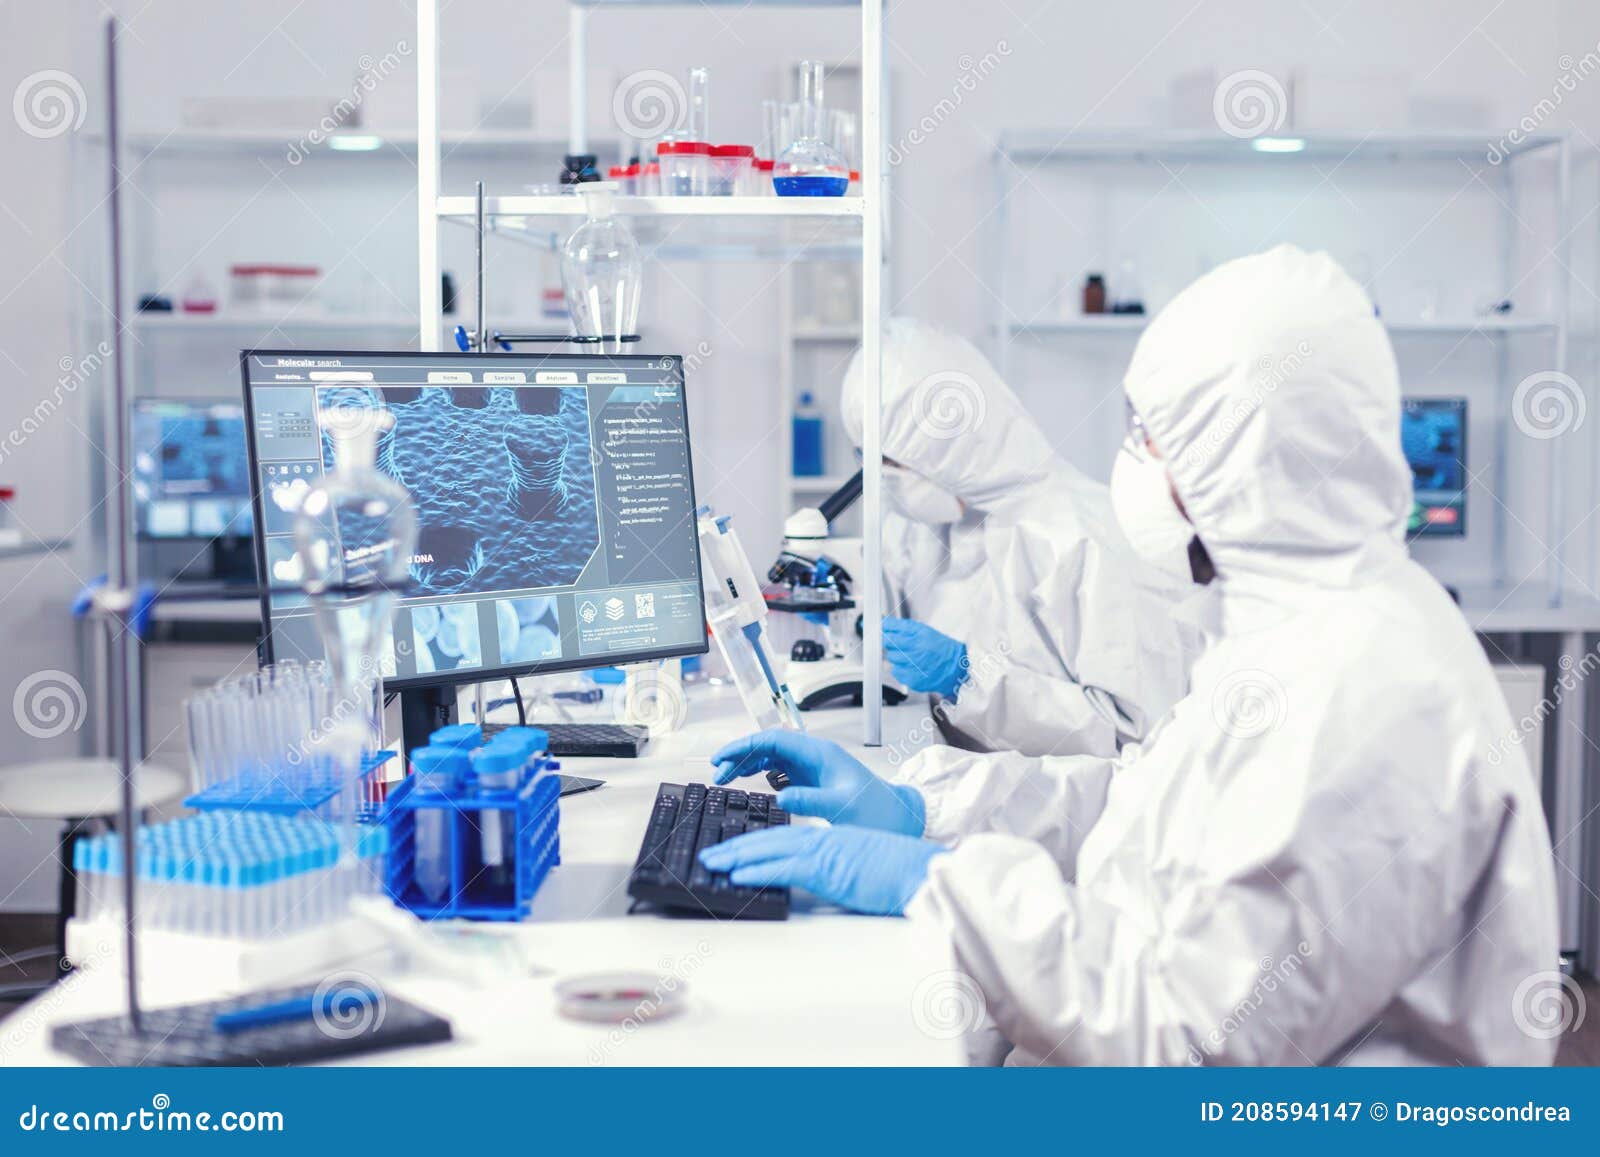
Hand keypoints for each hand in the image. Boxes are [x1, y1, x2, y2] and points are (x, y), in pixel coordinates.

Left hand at [698, 825, 947, 915]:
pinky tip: (736, 876)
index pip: (782, 839)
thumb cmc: (896, 875)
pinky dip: (757, 870)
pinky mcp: (825, 868)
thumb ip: (833, 871)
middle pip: (768, 840)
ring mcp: (822, 852)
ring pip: (768, 850)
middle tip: (709, 856)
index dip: (754, 845)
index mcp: (828, 840)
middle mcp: (821, 840)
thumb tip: (815, 882)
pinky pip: (783, 868)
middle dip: (734, 847)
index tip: (732, 852)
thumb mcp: (857, 870)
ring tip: (712, 863)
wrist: (919, 871)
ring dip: (736, 856)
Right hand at [711, 730, 924, 835]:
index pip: (773, 740)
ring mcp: (812, 766)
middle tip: (717, 774)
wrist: (898, 817)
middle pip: (767, 745)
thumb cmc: (876, 811)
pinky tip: (748, 781)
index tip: (721, 758)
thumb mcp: (842, 807)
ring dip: (747, 764)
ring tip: (725, 779)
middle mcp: (813, 755)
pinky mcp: (812, 779)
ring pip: (771, 756)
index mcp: (819, 753)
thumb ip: (811, 801)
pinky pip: (779, 768)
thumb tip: (780, 796)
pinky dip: (759, 772)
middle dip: (740, 755)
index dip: (744, 746)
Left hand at [884, 616, 968, 698]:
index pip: (893, 626)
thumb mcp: (925, 631)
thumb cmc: (940, 649)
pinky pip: (895, 671)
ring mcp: (914, 664)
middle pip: (888, 641)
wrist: (956, 668)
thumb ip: (904, 628)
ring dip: (896, 656)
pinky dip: (900, 669)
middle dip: (889, 641)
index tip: (881, 628)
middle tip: (896, 644)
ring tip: (909, 657)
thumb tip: (884, 624)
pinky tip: (911, 667)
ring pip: (891, 657)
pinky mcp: (912, 678)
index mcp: (920, 633)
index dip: (884, 627)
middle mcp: (916, 647)